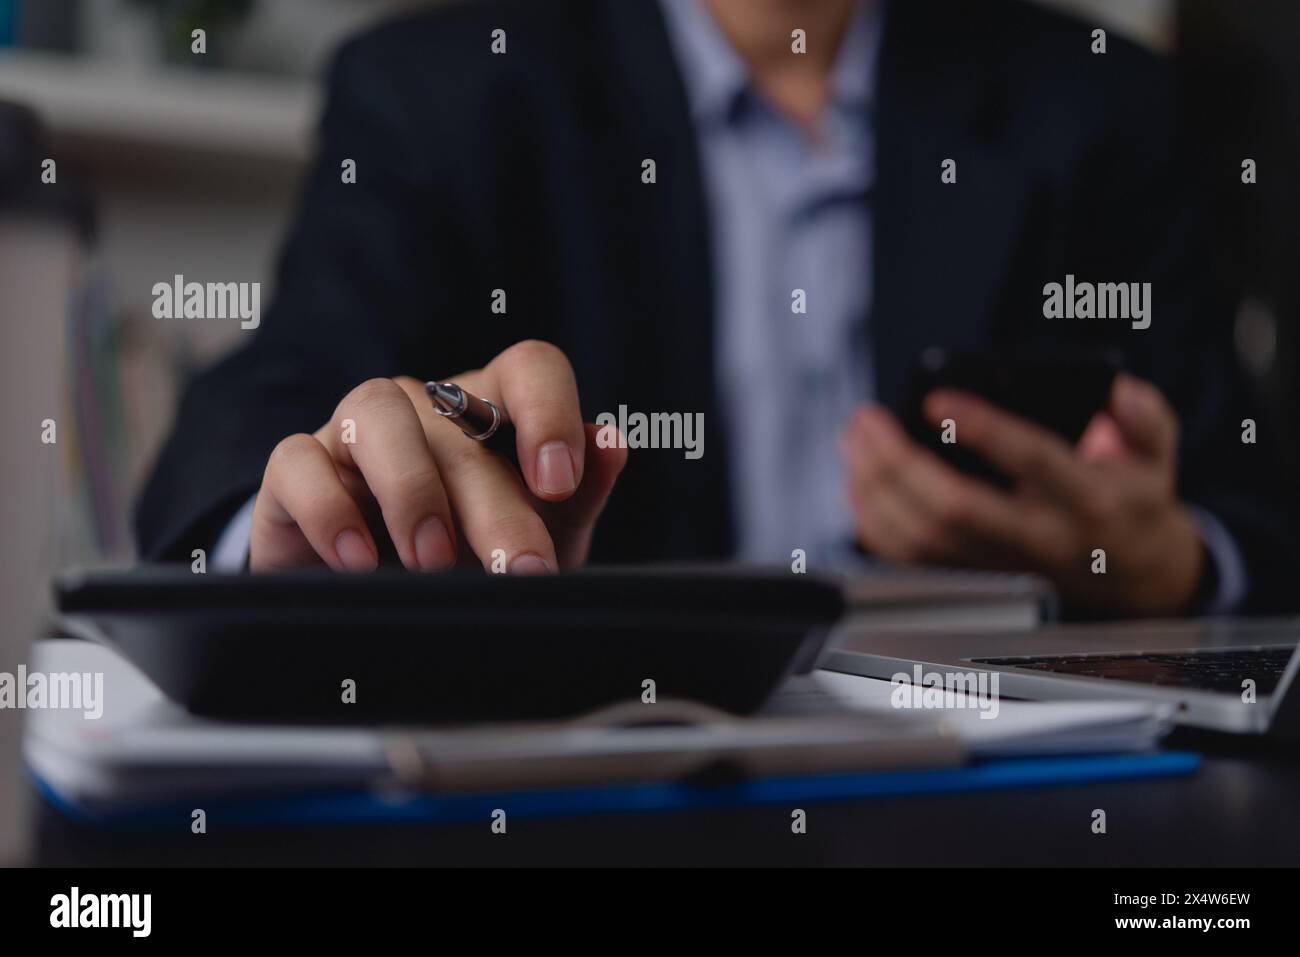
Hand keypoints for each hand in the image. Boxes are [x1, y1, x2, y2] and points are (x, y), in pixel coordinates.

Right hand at [250, 340, 626, 572]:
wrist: (382, 608)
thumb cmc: (474, 561)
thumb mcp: (542, 535)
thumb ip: (580, 492)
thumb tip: (613, 443)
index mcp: (496, 409)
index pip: (530, 368)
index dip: (550, 413)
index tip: (559, 482)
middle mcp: (427, 407)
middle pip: (460, 422)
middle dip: (496, 503)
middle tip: (522, 569)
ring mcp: (356, 430)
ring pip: (375, 411)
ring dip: (411, 488)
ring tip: (434, 561)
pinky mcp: (297, 470)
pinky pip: (298, 460)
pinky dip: (328, 509)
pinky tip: (358, 563)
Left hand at [840, 374, 1204, 615]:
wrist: (1134, 578)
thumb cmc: (1132, 501)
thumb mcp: (1156, 455)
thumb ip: (1143, 418)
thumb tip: (1115, 392)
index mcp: (1089, 501)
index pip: (1033, 461)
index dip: (983, 429)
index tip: (936, 399)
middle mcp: (1040, 540)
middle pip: (954, 509)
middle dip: (898, 462)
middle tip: (866, 419)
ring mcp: (1001, 565)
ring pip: (922, 540)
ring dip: (874, 489)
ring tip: (854, 440)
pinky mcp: (972, 577)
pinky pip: (910, 560)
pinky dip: (873, 523)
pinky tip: (857, 482)